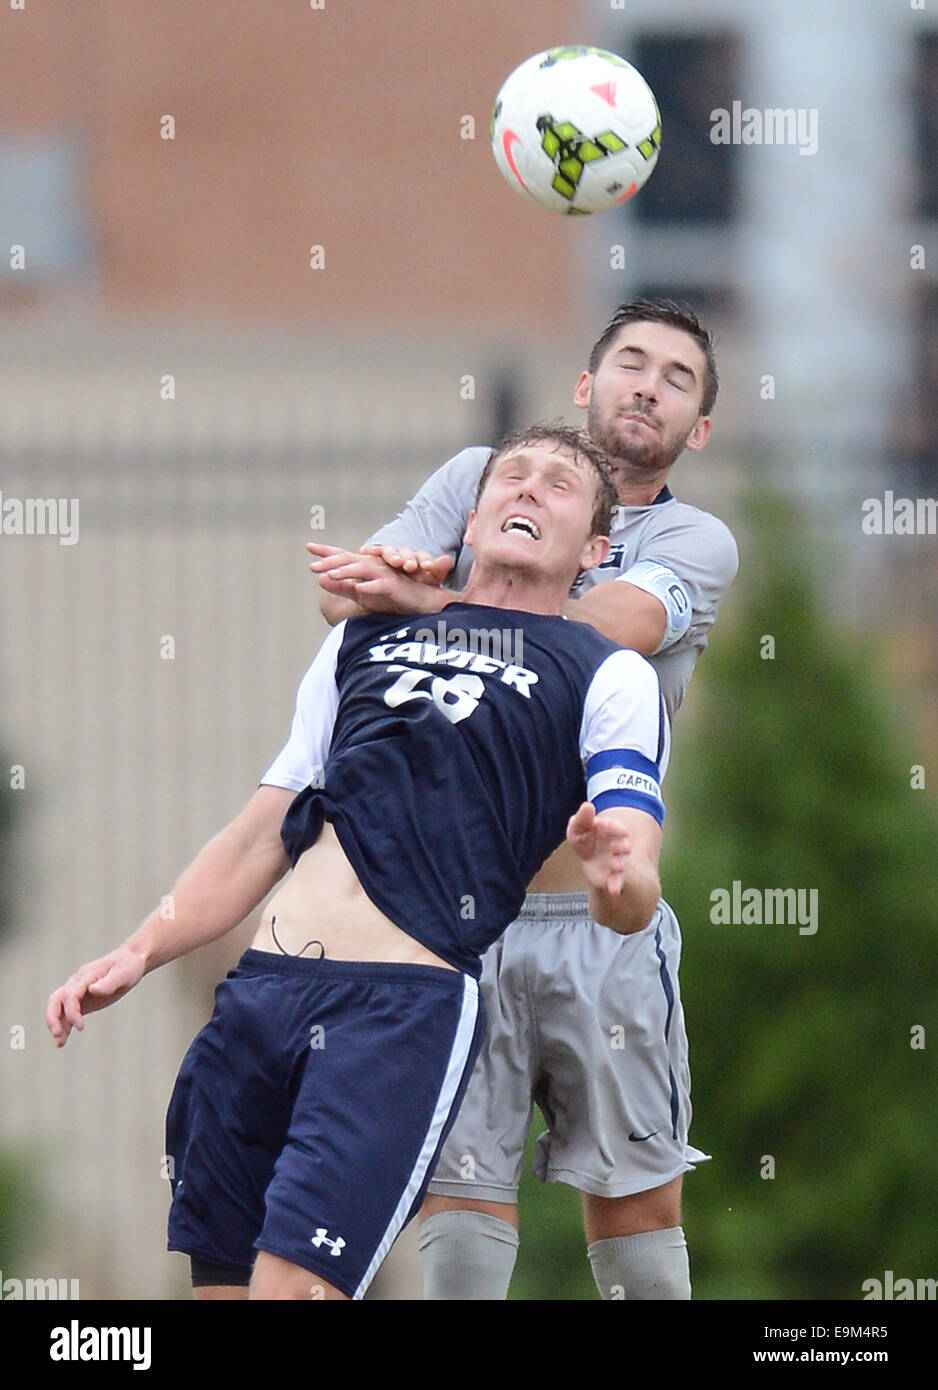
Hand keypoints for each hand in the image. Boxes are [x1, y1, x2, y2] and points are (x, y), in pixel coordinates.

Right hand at [46, 947, 146, 1047]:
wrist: (131, 961)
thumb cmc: (128, 966)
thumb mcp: (123, 974)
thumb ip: (109, 982)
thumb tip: (93, 990)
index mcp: (86, 976)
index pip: (71, 994)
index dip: (72, 1011)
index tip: (81, 1027)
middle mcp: (77, 983)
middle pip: (56, 999)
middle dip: (53, 1017)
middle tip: (57, 1034)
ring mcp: (78, 991)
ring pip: (59, 1008)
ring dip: (57, 1024)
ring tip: (60, 1043)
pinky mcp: (82, 1000)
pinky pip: (68, 1013)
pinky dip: (65, 1025)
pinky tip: (64, 1039)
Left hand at [307, 543, 448, 614]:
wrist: (419, 601)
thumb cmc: (390, 595)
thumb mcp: (361, 593)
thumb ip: (342, 587)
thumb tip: (320, 580)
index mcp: (364, 566)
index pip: (343, 556)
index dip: (327, 551)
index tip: (309, 547)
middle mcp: (372, 566)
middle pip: (349, 560)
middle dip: (331, 562)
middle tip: (314, 566)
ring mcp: (383, 575)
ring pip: (363, 570)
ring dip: (347, 572)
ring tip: (331, 575)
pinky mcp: (394, 586)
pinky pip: (380, 585)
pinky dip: (370, 586)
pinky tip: (359, 588)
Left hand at [566, 802, 631, 897]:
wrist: (593, 857)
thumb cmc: (585, 838)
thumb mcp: (578, 827)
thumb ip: (582, 818)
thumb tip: (588, 805)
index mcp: (607, 830)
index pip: (611, 826)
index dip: (615, 828)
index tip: (623, 831)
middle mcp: (614, 845)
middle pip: (619, 845)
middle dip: (621, 846)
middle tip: (625, 847)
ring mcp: (614, 860)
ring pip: (619, 862)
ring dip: (620, 864)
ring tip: (619, 867)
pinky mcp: (610, 876)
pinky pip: (615, 880)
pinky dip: (615, 885)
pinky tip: (614, 891)